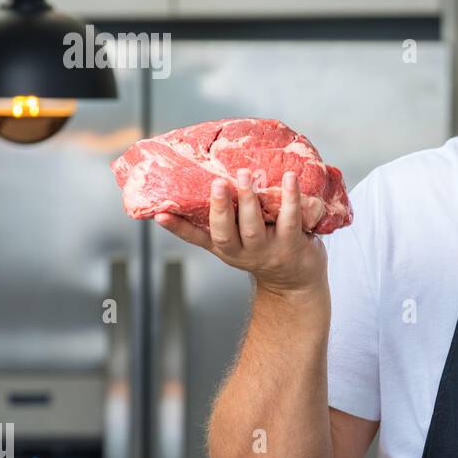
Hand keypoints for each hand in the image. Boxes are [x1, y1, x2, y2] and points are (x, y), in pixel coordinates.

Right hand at [153, 168, 326, 300]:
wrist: (297, 282)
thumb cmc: (265, 250)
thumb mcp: (240, 240)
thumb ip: (226, 217)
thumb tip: (209, 178)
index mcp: (225, 247)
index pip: (196, 237)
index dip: (177, 227)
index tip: (160, 213)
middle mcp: (242, 251)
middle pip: (224, 233)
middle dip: (220, 208)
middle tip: (218, 183)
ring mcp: (267, 250)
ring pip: (253, 227)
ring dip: (248, 201)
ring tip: (245, 175)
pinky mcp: (292, 245)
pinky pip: (290, 220)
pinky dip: (290, 198)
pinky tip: (289, 178)